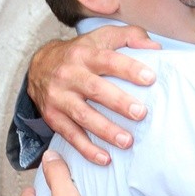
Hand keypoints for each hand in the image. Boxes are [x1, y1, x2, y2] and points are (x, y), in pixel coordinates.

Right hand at [28, 26, 160, 164]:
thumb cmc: (80, 53)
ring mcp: (58, 97)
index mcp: (84, 54)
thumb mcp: (102, 37)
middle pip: (95, 89)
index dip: (129, 68)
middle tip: (141, 113)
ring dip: (105, 130)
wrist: (38, 66)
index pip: (108, 60)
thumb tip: (156, 49)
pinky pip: (70, 135)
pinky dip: (87, 149)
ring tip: (127, 141)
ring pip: (82, 116)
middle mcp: (69, 75)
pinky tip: (105, 159)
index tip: (150, 78)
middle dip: (118, 102)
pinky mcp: (52, 116)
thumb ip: (130, 36)